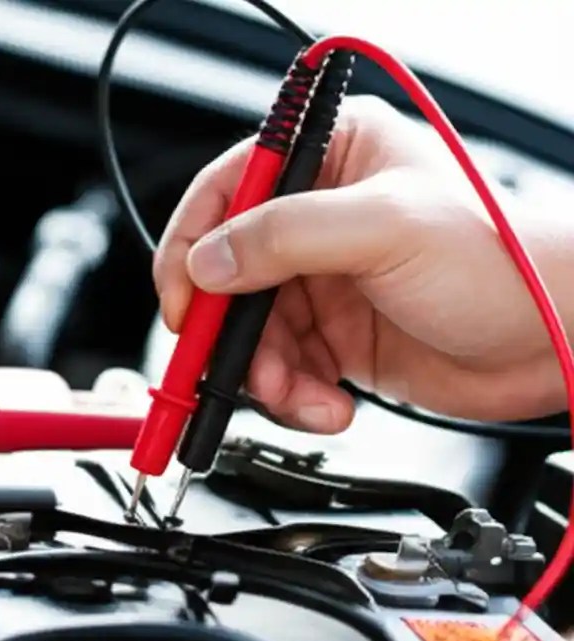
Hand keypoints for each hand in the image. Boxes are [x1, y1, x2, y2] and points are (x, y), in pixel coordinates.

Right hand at [153, 96, 570, 432]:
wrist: (557, 341)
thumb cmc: (502, 260)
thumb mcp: (383, 229)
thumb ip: (284, 238)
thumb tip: (207, 262)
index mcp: (332, 158)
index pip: (228, 190)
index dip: (192, 245)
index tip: (183, 297)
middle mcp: (319, 218)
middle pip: (228, 273)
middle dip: (226, 330)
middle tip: (224, 366)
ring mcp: (325, 281)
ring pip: (249, 332)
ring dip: (262, 374)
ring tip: (296, 394)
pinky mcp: (336, 338)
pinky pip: (282, 370)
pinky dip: (292, 397)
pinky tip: (326, 404)